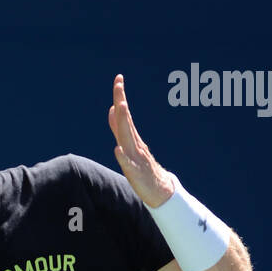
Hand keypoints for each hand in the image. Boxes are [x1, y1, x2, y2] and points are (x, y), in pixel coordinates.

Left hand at [108, 74, 174, 207]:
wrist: (159, 191)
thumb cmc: (142, 169)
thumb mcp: (129, 145)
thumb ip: (119, 128)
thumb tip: (112, 110)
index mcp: (132, 138)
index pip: (124, 115)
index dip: (120, 97)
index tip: (118, 79)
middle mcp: (134, 144)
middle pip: (125, 121)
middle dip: (121, 102)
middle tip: (118, 84)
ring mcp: (135, 158)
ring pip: (128, 138)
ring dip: (123, 122)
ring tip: (119, 106)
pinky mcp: (135, 174)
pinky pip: (128, 165)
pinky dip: (122, 157)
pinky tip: (117, 150)